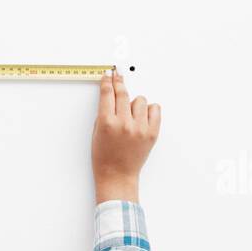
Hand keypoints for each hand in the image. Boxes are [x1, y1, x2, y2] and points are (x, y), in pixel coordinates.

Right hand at [91, 69, 159, 202]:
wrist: (117, 176)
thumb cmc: (104, 158)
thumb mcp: (96, 134)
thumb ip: (103, 114)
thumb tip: (111, 96)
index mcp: (106, 123)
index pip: (107, 94)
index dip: (107, 81)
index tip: (108, 74)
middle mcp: (123, 123)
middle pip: (123, 93)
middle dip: (119, 82)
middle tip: (118, 76)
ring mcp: (139, 128)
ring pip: (140, 100)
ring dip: (134, 103)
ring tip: (130, 115)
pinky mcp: (152, 133)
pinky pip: (155, 109)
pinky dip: (149, 110)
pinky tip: (142, 116)